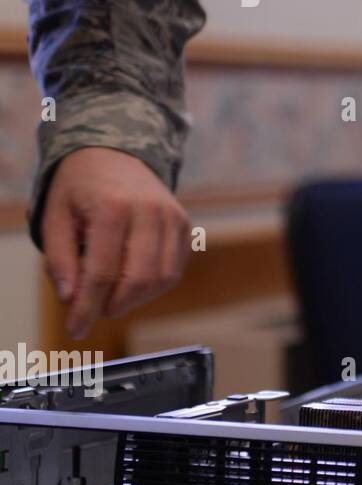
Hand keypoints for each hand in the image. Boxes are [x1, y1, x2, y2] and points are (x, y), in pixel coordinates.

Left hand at [41, 147, 192, 338]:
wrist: (114, 154)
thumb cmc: (79, 189)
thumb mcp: (54, 217)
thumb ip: (59, 259)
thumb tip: (70, 298)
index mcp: (113, 207)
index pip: (101, 272)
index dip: (87, 307)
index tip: (75, 330)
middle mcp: (150, 211)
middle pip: (138, 279)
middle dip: (113, 305)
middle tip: (94, 311)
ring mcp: (173, 217)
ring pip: (162, 279)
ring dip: (136, 299)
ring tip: (112, 296)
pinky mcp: (185, 225)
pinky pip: (174, 269)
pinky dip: (153, 285)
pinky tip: (131, 281)